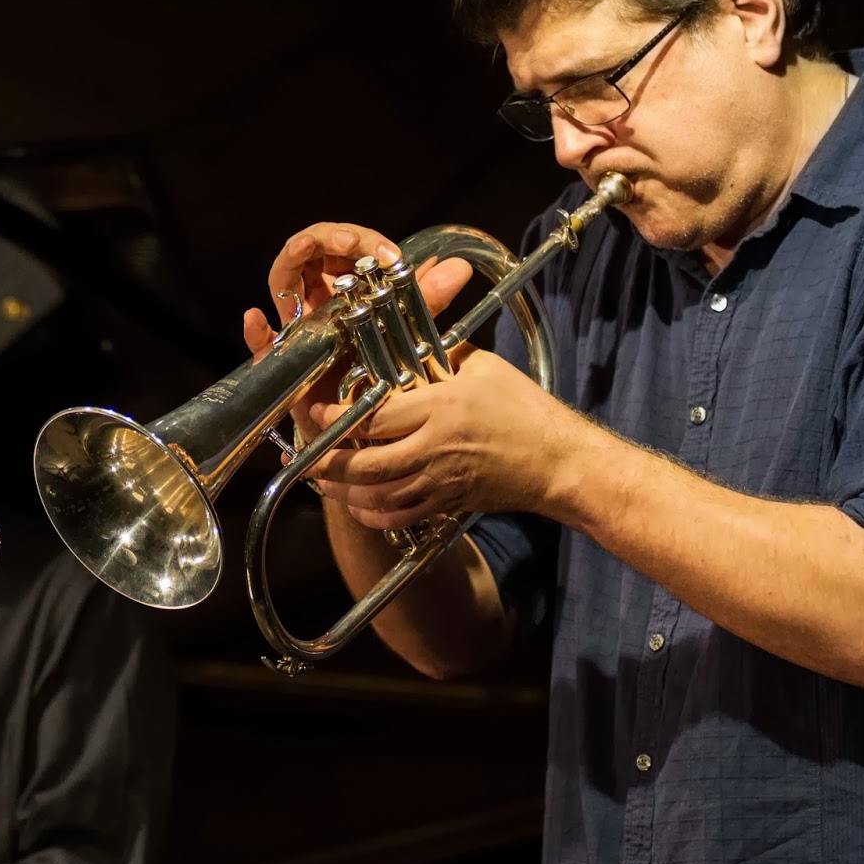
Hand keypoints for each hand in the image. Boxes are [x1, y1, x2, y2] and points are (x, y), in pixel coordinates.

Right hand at [242, 222, 473, 440]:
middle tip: (348, 244)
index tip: (389, 256)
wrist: (361, 428)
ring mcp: (297, 325)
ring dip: (292, 258)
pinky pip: (261, 343)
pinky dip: (255, 331)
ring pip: (282, 279)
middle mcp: (319, 299)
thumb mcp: (405, 330)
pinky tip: (257, 318)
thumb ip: (427, 299)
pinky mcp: (282, 360)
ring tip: (305, 248)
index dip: (364, 241)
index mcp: (348, 287)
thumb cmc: (377, 374)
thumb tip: (461, 266)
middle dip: (328, 237)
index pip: (347, 246)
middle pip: (312, 251)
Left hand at [302, 347, 587, 527]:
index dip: (338, 419)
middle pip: (366, 465)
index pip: (374, 418)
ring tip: (324, 481)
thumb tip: (411, 348)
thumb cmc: (524, 408)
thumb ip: (442, 358)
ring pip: (378, 495)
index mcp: (439, 407)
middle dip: (328, 464)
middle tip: (305, 457)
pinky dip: (373, 515)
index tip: (318, 413)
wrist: (557, 461)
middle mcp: (434, 447)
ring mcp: (440, 479)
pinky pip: (401, 516)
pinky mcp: (448, 501)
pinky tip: (359, 506)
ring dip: (344, 491)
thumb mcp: (484, 368)